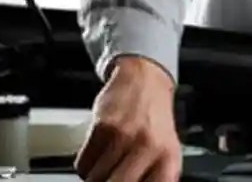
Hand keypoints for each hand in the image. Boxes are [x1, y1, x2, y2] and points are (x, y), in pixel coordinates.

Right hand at [75, 55, 181, 181]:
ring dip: (96, 175)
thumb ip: (154, 175)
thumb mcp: (165, 151)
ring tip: (107, 161)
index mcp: (168, 160)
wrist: (144, 80)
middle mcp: (149, 148)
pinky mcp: (103, 127)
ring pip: (96, 179)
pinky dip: (86, 164)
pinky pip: (83, 164)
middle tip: (110, 176)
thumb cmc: (154, 120)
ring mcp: (125, 136)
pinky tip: (99, 151)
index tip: (127, 180)